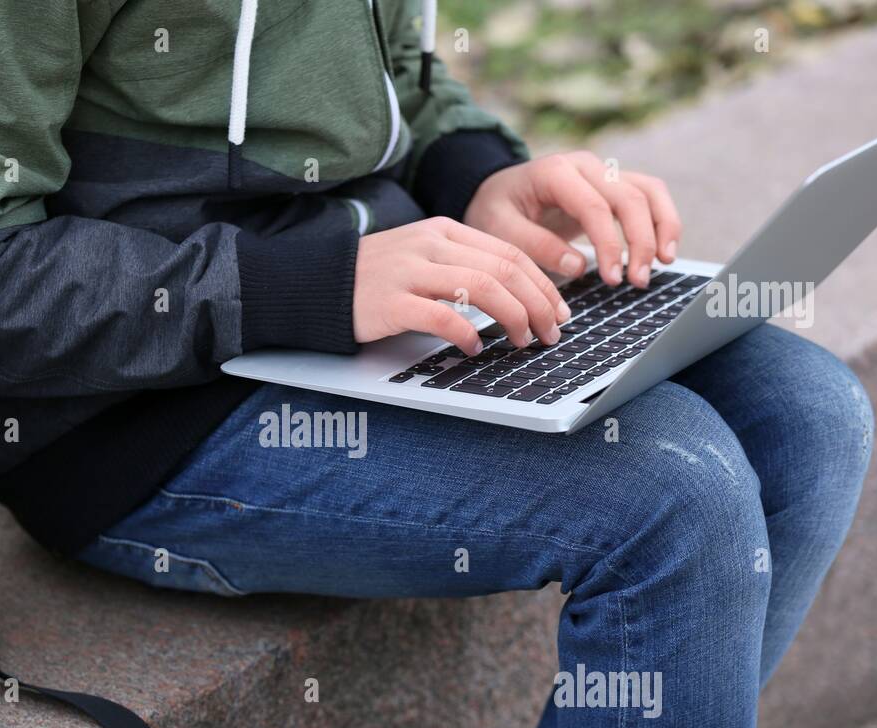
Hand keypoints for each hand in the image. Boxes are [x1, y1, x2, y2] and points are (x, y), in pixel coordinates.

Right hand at [353, 217, 571, 353]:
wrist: (316, 282)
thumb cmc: (376, 279)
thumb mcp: (423, 258)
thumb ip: (463, 267)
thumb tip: (517, 297)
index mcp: (444, 230)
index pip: (510, 252)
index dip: (544, 284)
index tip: (560, 311)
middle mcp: (430, 244)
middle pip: (504, 270)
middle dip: (538, 305)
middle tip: (551, 333)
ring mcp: (409, 271)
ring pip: (482, 289)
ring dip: (513, 318)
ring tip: (522, 341)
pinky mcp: (391, 301)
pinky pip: (442, 316)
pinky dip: (467, 334)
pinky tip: (476, 349)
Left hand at [464, 151, 682, 287]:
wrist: (495, 191)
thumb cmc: (495, 210)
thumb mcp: (500, 230)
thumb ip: (536, 246)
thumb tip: (579, 266)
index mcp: (556, 172)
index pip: (595, 207)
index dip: (609, 245)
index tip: (611, 279)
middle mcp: (586, 165)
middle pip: (630, 197)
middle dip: (641, 242)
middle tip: (637, 282)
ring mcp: (603, 173)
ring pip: (649, 192)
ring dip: (662, 228)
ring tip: (663, 265)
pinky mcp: (612, 187)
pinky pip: (648, 197)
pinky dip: (662, 221)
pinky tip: (664, 252)